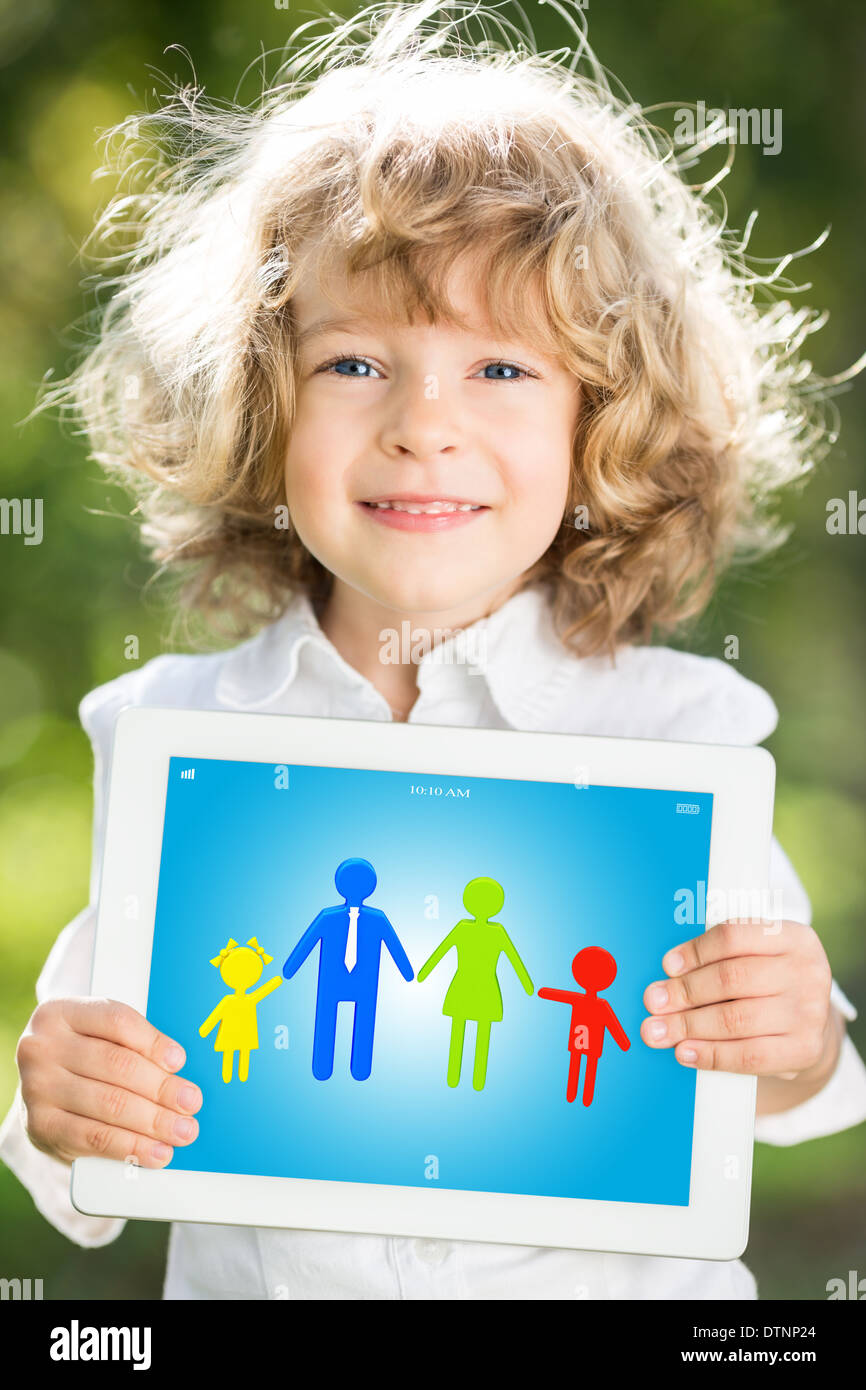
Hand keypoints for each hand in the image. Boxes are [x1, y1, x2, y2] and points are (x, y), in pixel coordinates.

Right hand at [16, 997, 201, 1166]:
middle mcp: (42, 1048)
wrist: (37, 1090)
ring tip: (182, 1129)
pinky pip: (95, 1138)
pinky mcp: (41, 1127)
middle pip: (118, 1065)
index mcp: (60, 1013)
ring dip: (154, 1121)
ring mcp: (37, 1089)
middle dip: (162, 1087)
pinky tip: (155, 1151)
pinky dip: (131, 1147)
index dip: (153, 1042)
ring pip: (110, 1104)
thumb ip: (131, 1043)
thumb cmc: (80, 1057)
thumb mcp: (96, 1035)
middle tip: (191, 1102)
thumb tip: (176, 1071)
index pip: (117, 1022)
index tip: (179, 1061)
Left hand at [640, 918, 834, 1077]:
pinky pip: (749, 1056)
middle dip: (685, 991)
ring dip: (688, 1025)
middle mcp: (807, 971)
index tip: (668, 966)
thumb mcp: (759, 957)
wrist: (811, 1023)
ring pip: (736, 1019)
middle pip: (731, 978)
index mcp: (794, 937)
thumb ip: (720, 958)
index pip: (734, 936)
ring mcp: (810, 1013)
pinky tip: (685, 1052)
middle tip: (653, 1001)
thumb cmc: (770, 983)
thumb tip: (667, 979)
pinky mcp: (806, 1050)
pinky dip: (711, 1055)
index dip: (696, 951)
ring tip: (658, 1030)